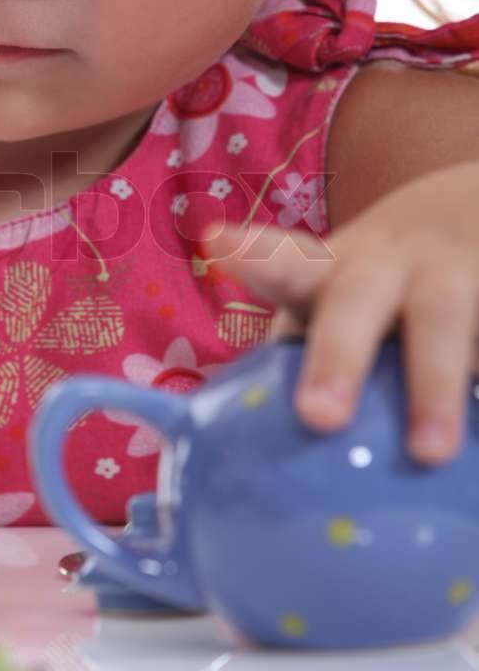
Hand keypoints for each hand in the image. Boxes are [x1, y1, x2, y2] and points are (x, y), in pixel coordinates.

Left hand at [200, 161, 478, 465]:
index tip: (217, 243)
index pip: (287, 262)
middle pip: (359, 301)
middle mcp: (387, 268)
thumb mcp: (333, 302)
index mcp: (330, 272)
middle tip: (318, 416)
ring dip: (433, 387)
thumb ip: (294, 363)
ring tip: (428, 454)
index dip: (255, 255)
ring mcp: (451, 279)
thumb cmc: (373, 292)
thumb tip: (242, 454)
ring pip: (443, 321)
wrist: (467, 216)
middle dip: (338, 356)